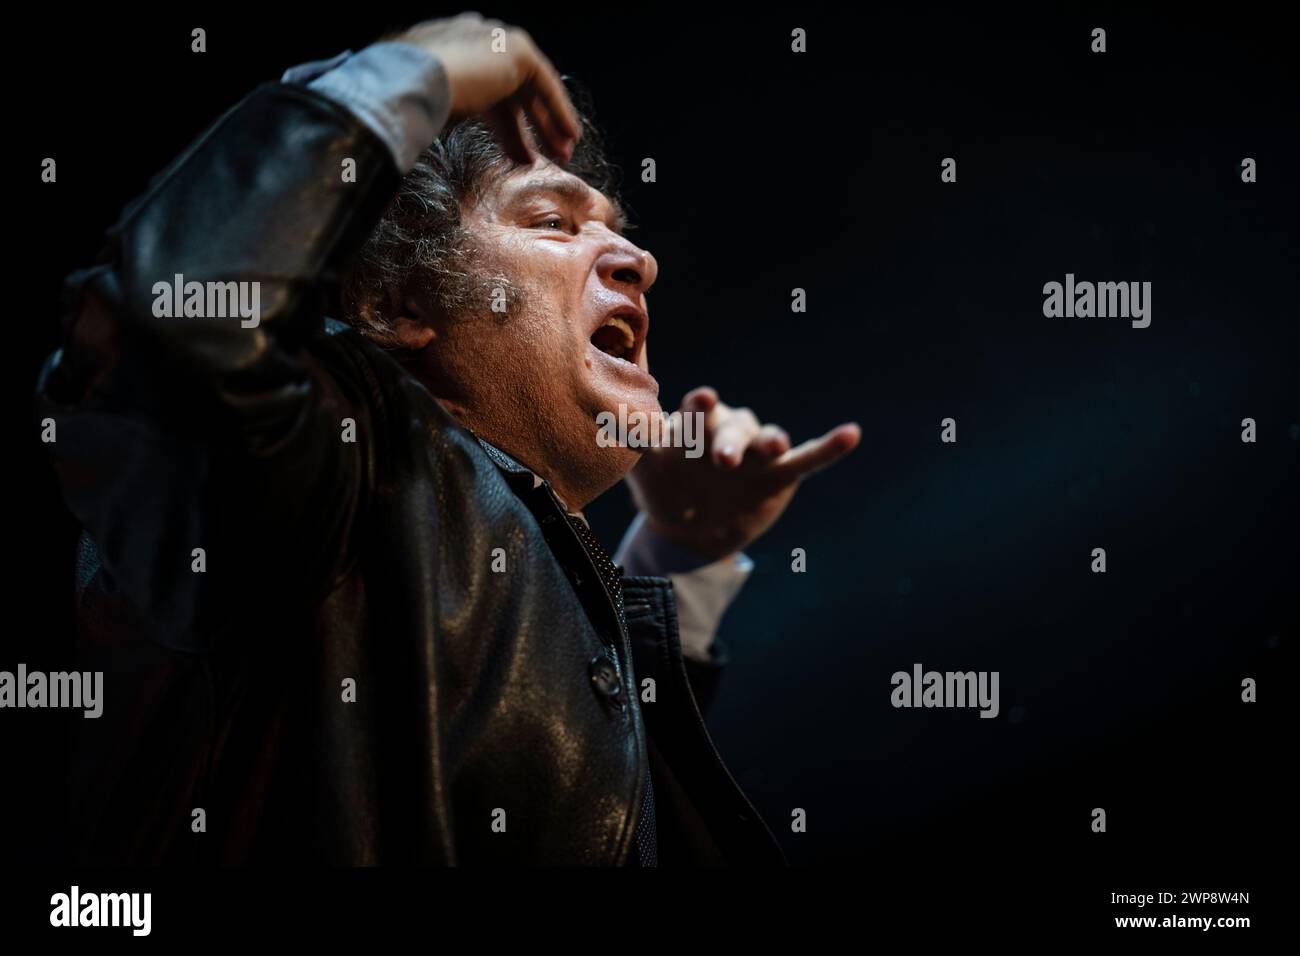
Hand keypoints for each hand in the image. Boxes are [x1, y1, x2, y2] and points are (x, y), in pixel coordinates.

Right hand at [388, 13, 580, 163]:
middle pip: (513, 90)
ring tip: (563, 153)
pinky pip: (545, 84)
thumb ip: (450, 119)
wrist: (410, 82)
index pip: (487, 92)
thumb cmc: (407, 103)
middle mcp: (473, 40)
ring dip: (550, 122)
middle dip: (532, 125)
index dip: (506, 126)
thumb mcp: (432, 112)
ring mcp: (495, 40)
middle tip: (547, 155)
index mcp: (448, 50)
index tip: (517, 154)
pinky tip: (570, 135)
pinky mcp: (516, 49)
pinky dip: (559, 110)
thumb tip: (441, 139)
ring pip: (532, 87)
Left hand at [626, 387, 860, 560]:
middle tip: (722, 459)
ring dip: (770, 440)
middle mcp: (725, 431)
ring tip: (774, 444)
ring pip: (767, 440)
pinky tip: (851, 434)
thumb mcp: (643, 468)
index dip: (699, 407)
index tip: (701, 400)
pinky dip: (829, 448)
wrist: (687, 527)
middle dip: (728, 439)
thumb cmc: (662, 485)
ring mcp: (755, 453)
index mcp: (691, 426)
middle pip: (731, 427)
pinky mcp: (780, 474)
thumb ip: (632, 445)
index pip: (695, 413)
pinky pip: (808, 459)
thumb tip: (608, 420)